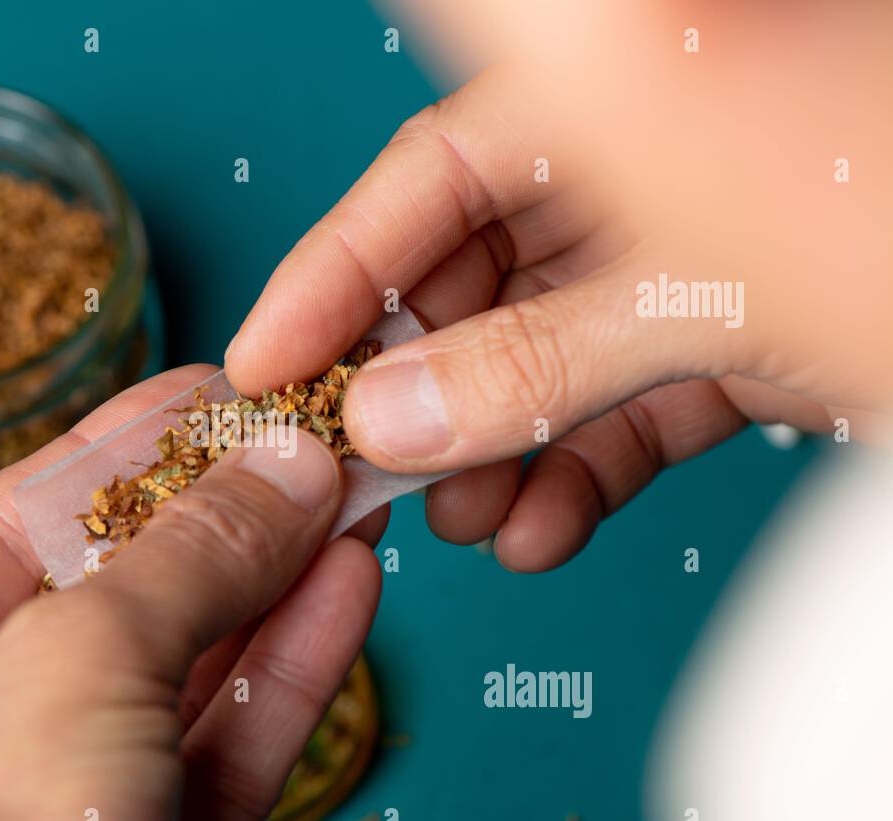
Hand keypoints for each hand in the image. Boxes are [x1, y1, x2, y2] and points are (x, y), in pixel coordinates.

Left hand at [0, 366, 381, 820]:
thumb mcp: (68, 665)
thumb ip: (183, 558)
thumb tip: (282, 468)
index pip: (14, 522)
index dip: (125, 447)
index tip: (214, 390)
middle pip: (115, 591)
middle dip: (222, 516)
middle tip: (305, 440)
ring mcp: (59, 809)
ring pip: (188, 670)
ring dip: (275, 584)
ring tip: (348, 503)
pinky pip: (226, 747)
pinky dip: (289, 670)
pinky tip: (345, 592)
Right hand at [225, 66, 891, 572]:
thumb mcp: (698, 296)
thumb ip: (527, 359)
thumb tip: (386, 420)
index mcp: (614, 99)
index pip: (423, 183)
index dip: (333, 279)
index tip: (267, 368)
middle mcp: (645, 165)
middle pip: (478, 277)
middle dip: (423, 391)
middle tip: (374, 475)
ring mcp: (697, 248)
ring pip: (553, 352)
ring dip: (501, 447)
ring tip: (469, 523)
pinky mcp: (746, 325)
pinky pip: (634, 396)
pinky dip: (588, 466)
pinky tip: (549, 527)